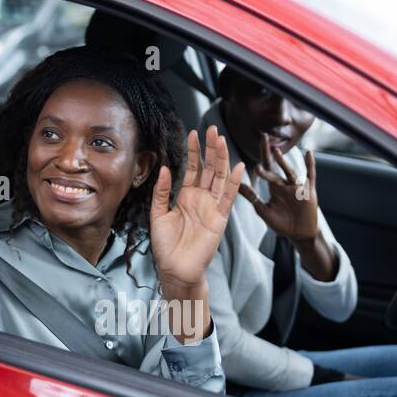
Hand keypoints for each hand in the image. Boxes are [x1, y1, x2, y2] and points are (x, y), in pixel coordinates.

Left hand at [150, 126, 244, 293]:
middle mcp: (201, 199)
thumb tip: (164, 169)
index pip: (193, 168)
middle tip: (212, 128)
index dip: (193, 151)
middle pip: (209, 168)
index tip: (193, 132)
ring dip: (222, 159)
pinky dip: (233, 183)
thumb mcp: (158, 213)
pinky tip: (238, 167)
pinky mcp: (219, 218)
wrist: (175, 268)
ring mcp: (212, 207)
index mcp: (186, 196)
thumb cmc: (166, 244)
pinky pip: (228, 198)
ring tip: (222, 140)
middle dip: (210, 149)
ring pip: (219, 178)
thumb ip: (162, 191)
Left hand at [239, 135, 318, 242]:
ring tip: (275, 152)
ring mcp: (298, 187)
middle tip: (263, 136)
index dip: (260, 155)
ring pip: (289, 172)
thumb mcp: (263, 210)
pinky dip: (310, 166)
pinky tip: (309, 153)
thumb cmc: (282, 223)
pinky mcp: (309, 193)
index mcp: (274, 186)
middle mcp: (285, 183)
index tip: (251, 143)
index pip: (265, 166)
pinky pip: (310, 177)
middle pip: (276, 165)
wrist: (300, 235)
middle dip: (269, 152)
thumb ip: (252, 197)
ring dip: (282, 162)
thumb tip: (235, 185)